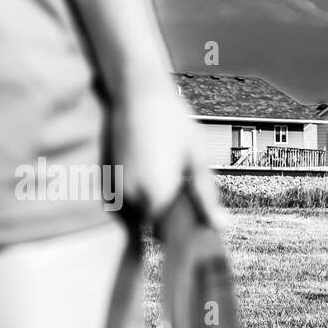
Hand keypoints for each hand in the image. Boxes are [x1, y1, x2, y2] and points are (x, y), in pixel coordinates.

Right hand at [110, 82, 227, 229]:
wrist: (138, 90)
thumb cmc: (171, 120)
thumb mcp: (198, 158)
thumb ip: (206, 195)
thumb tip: (220, 224)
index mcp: (156, 195)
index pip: (167, 236)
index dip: (182, 233)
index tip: (192, 224)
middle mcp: (131, 195)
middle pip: (152, 226)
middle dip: (168, 218)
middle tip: (181, 186)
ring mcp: (116, 186)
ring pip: (137, 214)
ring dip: (153, 205)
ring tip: (166, 170)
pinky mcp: (108, 176)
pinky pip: (125, 199)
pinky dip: (139, 193)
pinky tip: (152, 168)